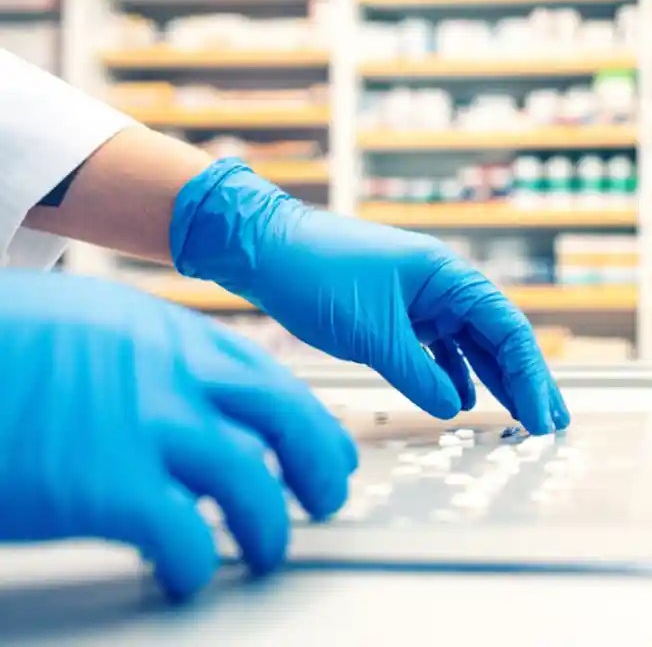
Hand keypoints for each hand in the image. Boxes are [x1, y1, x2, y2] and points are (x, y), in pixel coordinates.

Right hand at [0, 271, 356, 598]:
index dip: (305, 415)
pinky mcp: (107, 487)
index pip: (263, 373)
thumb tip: (171, 388)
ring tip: (267, 551)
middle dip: (317, 461)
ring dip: (269, 524)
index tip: (323, 444)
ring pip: (249, 481)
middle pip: (283, 416)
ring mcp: (143, 427)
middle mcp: (168, 372)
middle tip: (326, 497)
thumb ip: (135, 355)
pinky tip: (188, 577)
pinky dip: (197, 564)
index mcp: (161, 332)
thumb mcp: (77, 324)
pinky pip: (186, 536)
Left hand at [170, 159, 569, 435]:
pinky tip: (465, 402)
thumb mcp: (371, 335)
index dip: (530, 375)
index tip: (540, 415)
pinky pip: (440, 349)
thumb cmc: (316, 275)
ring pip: (472, 346)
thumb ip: (417, 375)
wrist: (262, 248)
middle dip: (527, 381)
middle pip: (499, 338)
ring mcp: (423, 300)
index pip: (506, 329)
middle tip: (552, 423)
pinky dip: (455, 375)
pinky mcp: (399, 314)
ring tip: (524, 418)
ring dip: (498, 382)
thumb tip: (455, 409)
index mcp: (448, 277)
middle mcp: (444, 286)